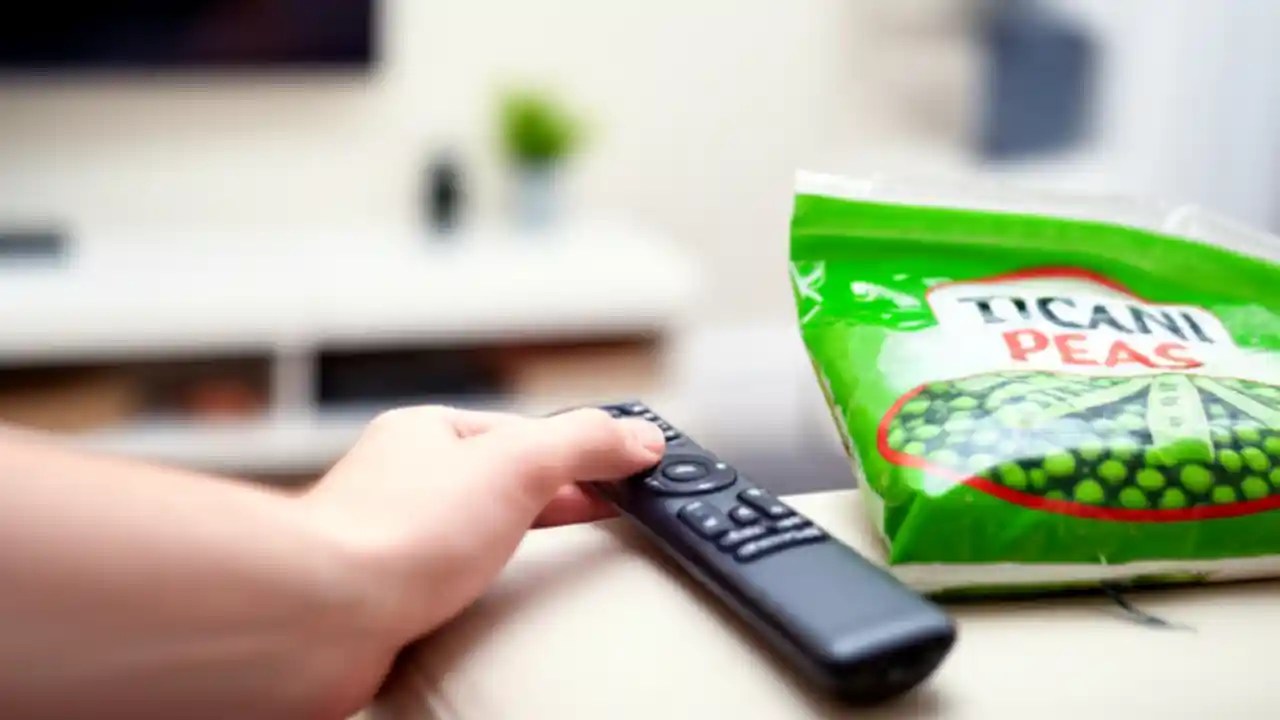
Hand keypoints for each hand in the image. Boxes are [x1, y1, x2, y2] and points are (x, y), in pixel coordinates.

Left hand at [299, 406, 664, 714]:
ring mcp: (392, 538)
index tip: (627, 468)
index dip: (580, 449)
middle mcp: (405, 481)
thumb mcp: (517, 463)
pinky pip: (446, 581)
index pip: (524, 431)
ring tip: (555, 551)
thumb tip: (637, 437)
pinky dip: (478, 587)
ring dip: (512, 541)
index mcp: (428, 434)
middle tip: (607, 507)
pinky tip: (493, 597)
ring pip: (469, 532)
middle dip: (553, 494)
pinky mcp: (384, 596)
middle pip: (500, 480)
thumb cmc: (396, 530)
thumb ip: (583, 444)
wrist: (321, 616)